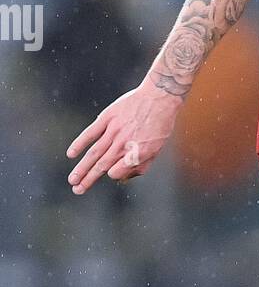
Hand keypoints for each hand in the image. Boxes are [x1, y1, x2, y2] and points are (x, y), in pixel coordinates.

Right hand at [66, 79, 181, 193]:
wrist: (160, 96)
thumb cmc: (160, 124)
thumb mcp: (157, 148)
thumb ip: (140, 165)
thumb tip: (122, 178)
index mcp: (137, 153)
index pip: (116, 172)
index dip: (112, 174)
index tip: (110, 172)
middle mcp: (124, 144)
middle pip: (102, 166)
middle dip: (88, 180)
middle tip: (77, 190)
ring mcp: (114, 131)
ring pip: (94, 153)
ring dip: (82, 168)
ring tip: (72, 180)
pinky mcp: (108, 117)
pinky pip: (91, 133)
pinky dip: (80, 143)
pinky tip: (71, 154)